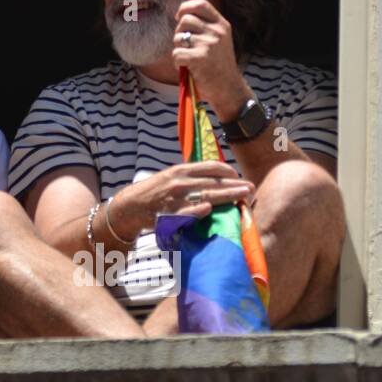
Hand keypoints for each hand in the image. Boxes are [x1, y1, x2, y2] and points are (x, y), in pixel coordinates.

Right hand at [109, 162, 253, 238]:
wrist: (130, 206)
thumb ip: (190, 176)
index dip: (227, 171)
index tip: (238, 176)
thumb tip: (214, 177)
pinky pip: (189, 212)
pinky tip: (211, 209)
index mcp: (180, 170)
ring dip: (227, 197)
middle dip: (234, 185)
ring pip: (206, 196)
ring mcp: (175, 198)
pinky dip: (200, 211)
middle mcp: (179, 181)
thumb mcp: (170, 177)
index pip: (209, 167)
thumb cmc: (154, 192)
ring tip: (244, 198)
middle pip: (213, 182)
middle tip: (251, 188)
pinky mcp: (170, 214)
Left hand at [172, 0, 252, 120]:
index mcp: (221, 24)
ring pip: (178, 37)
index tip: (180, 18)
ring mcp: (209, 44)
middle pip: (184, 19)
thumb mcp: (220, 37)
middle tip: (186, 44)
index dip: (184, 8)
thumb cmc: (219, 63)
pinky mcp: (200, 58)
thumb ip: (207, 19)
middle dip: (179, 31)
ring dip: (178, 48)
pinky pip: (176, 53)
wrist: (228, 88)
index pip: (199, 4)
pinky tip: (186, 67)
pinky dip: (177, 62)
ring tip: (189, 57)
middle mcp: (217, 31)